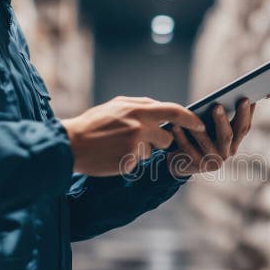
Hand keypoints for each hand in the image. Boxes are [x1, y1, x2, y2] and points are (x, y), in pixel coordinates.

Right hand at [62, 96, 204, 176]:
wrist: (70, 143)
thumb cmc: (91, 126)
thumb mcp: (115, 108)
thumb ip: (137, 108)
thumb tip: (158, 109)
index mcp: (137, 107)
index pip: (172, 110)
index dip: (189, 119)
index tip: (199, 124)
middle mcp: (140, 121)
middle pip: (168, 135)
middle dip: (166, 141)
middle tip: (155, 145)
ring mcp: (136, 140)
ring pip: (153, 150)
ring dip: (143, 152)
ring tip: (120, 147)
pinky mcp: (130, 157)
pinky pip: (138, 161)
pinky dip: (129, 161)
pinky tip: (113, 156)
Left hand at [168, 98, 254, 176]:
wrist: (183, 159)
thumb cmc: (200, 134)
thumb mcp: (212, 125)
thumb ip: (221, 114)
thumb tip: (231, 93)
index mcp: (235, 141)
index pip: (244, 128)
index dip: (246, 114)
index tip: (244, 98)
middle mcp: (227, 152)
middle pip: (228, 136)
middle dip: (223, 120)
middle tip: (217, 106)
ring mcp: (212, 160)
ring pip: (206, 143)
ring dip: (199, 129)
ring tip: (192, 115)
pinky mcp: (197, 166)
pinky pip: (188, 149)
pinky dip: (181, 138)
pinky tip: (175, 126)